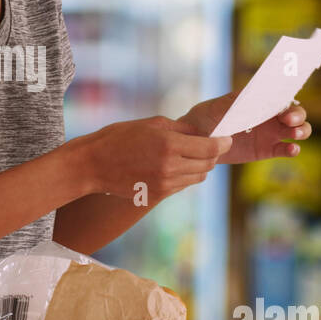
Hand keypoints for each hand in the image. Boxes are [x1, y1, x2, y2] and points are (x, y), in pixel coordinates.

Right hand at [76, 115, 232, 201]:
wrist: (93, 165)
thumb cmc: (119, 137)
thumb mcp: (151, 124)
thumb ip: (181, 129)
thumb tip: (203, 133)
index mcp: (169, 145)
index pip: (210, 148)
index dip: (223, 143)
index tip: (227, 139)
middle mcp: (170, 167)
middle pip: (208, 164)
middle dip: (212, 154)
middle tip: (209, 145)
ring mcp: (164, 184)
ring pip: (198, 177)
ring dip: (199, 166)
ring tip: (188, 155)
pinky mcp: (158, 195)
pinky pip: (182, 185)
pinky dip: (184, 176)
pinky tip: (173, 166)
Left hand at [178, 91, 310, 164]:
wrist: (197, 140)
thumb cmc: (206, 117)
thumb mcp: (216, 108)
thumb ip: (233, 103)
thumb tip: (249, 97)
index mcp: (260, 100)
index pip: (282, 95)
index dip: (289, 97)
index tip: (287, 102)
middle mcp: (270, 115)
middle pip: (295, 113)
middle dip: (297, 115)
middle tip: (289, 120)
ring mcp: (271, 133)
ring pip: (296, 130)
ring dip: (302, 130)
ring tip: (295, 135)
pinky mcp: (267, 150)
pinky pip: (285, 149)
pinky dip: (292, 149)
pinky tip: (292, 150)